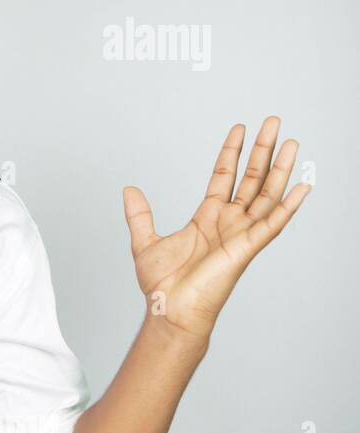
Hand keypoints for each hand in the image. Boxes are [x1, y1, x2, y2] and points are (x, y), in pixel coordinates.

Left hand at [124, 117, 310, 341]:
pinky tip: (303, 185)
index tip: (239, 129)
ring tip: (291, 142)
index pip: (224, 176)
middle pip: (250, 178)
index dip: (232, 152)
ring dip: (280, 169)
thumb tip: (129, 191)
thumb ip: (140, 215)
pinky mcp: (247, 248)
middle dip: (262, 150)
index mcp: (208, 218)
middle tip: (272, 122)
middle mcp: (229, 223)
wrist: (168, 310)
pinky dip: (289, 205)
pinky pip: (273, 223)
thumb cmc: (162, 285)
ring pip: (266, 194)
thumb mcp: (144, 241)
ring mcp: (240, 234)